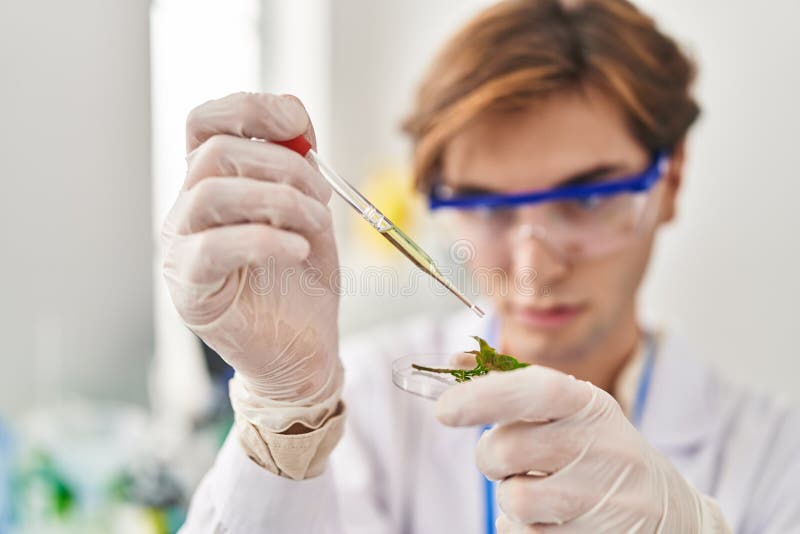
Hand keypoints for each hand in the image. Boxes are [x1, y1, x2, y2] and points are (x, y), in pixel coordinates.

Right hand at [162, 92, 339, 403]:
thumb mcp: (310, 210)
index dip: (249, 108)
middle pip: (215, 153)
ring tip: (316, 226)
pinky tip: (298, 249)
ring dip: (280, 200)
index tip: (298, 124)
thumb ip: (298, 163)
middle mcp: (188, 211)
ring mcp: (182, 249)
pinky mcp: (190, 290)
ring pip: (211, 192)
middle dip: (283, 165)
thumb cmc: (302, 281)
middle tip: (322, 198)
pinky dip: (265, 239)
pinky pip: (214, 247)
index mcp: (213, 184)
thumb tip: (293, 111)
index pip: (204, 123)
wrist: (303, 350)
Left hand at [436, 365, 723, 532]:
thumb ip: (515, 390)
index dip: (485, 396)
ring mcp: (606, 499)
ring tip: (541, 491)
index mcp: (590, 405)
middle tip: (511, 460)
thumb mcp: (570, 412)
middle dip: (491, 457)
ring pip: (515, 499)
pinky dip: (527, 530)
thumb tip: (454, 363)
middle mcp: (603, 447)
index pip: (537, 390)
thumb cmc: (596, 452)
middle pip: (507, 449)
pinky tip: (557, 520)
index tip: (444, 411)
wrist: (666, 513)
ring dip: (511, 498)